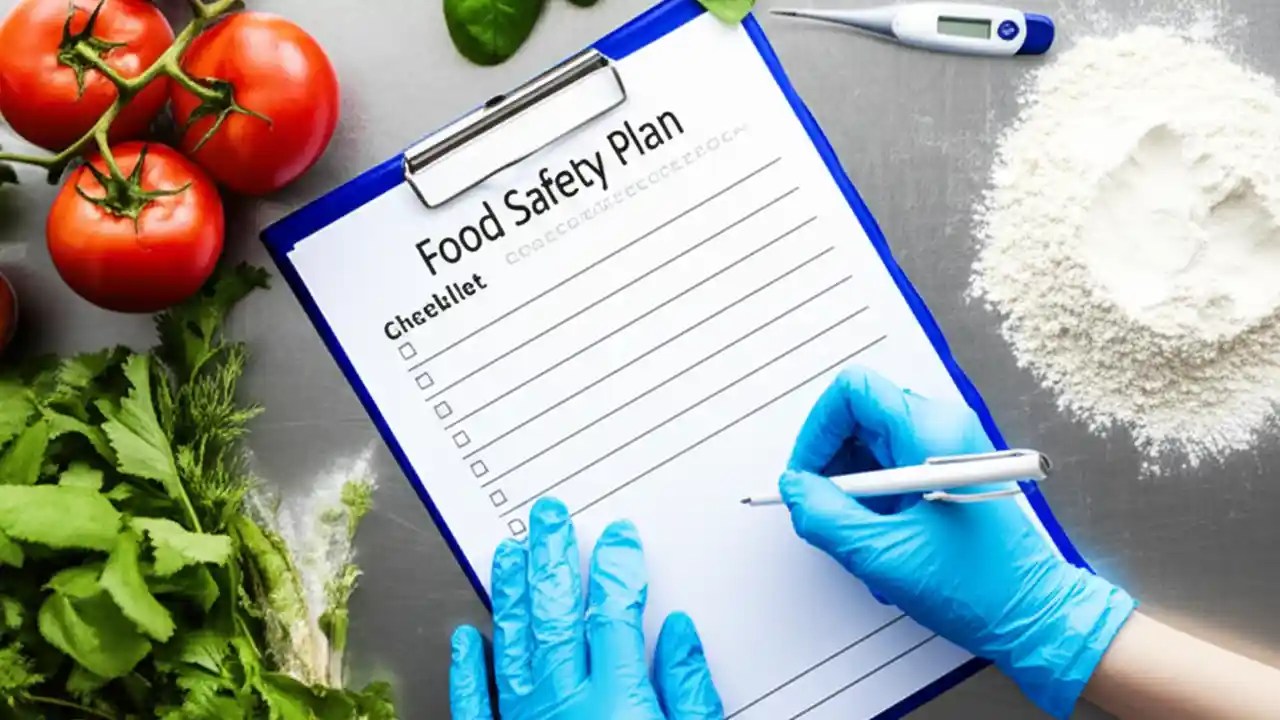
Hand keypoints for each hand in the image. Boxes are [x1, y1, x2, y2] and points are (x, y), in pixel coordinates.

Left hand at [449, 497, 723, 719]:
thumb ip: (688, 693)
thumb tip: (679, 636)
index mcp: (618, 703)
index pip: (613, 613)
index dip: (617, 567)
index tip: (619, 537)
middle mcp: (565, 708)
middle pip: (555, 615)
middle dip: (553, 558)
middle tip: (548, 519)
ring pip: (513, 646)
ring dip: (511, 595)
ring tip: (508, 553)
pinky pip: (475, 707)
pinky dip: (468, 671)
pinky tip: (466, 638)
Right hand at [777, 365, 1135, 719]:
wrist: (1032, 613)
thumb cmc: (978, 585)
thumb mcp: (883, 555)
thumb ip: (825, 517)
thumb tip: (794, 490)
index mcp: (930, 434)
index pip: (852, 391)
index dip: (817, 429)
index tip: (807, 474)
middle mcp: (942, 428)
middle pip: (859, 416)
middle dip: (832, 464)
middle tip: (825, 507)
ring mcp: (947, 448)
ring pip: (872, 444)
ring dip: (852, 487)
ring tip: (861, 532)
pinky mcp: (948, 470)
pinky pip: (892, 465)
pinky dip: (874, 498)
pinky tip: (882, 536)